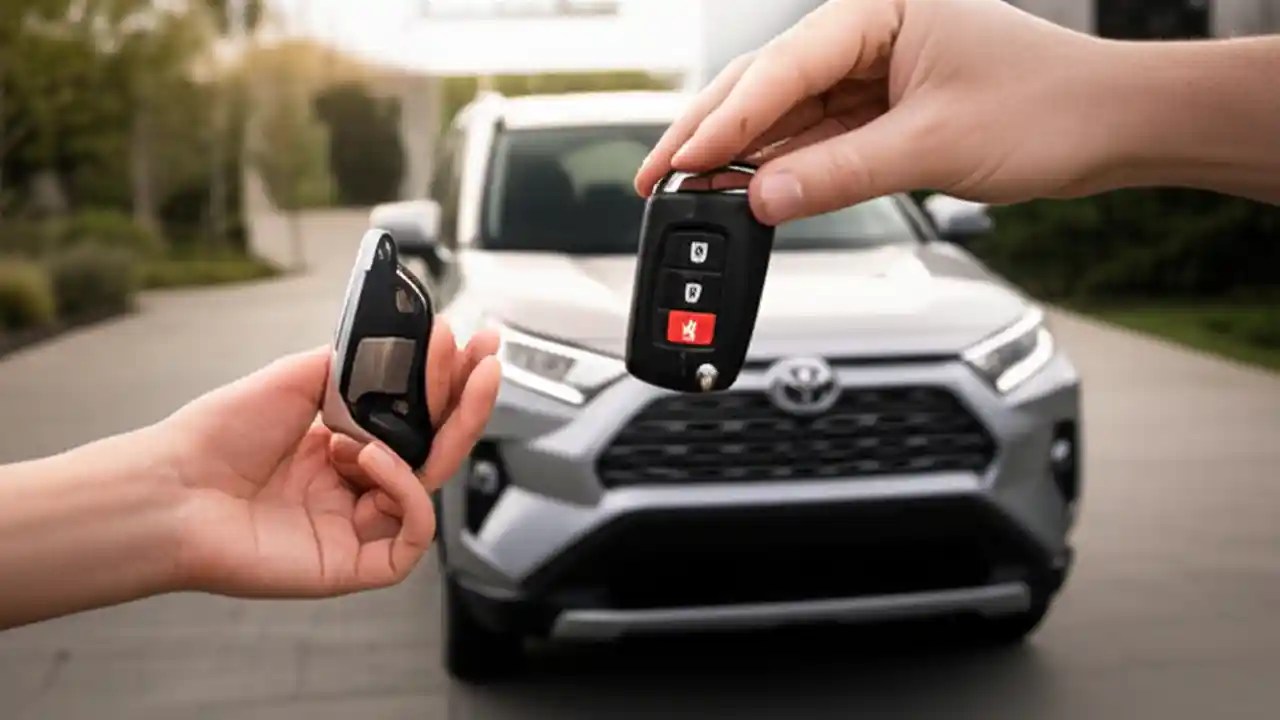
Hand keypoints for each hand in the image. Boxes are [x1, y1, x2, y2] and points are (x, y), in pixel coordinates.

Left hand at [158, 319, 500, 597]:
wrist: (171, 486)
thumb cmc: (216, 437)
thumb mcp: (297, 376)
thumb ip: (356, 363)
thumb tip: (402, 342)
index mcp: (341, 444)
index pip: (416, 417)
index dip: (449, 383)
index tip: (471, 343)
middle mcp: (353, 486)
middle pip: (435, 452)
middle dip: (468, 405)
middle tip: (488, 364)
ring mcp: (355, 527)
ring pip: (430, 489)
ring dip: (430, 442)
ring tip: (402, 413)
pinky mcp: (354, 565)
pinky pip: (411, 538)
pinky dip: (405, 493)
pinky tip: (373, 460)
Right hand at [635, 0, 1119, 223]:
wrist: (1113, 126)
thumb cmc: (1048, 107)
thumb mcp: (932, 145)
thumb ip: (839, 175)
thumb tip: (762, 200)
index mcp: (880, 5)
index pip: (784, 64)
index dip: (727, 121)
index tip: (682, 164)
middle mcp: (869, 29)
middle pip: (767, 82)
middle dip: (709, 133)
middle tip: (655, 178)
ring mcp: (873, 69)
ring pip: (785, 113)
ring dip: (739, 155)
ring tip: (684, 191)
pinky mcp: (880, 106)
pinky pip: (815, 137)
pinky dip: (780, 167)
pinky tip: (743, 190)